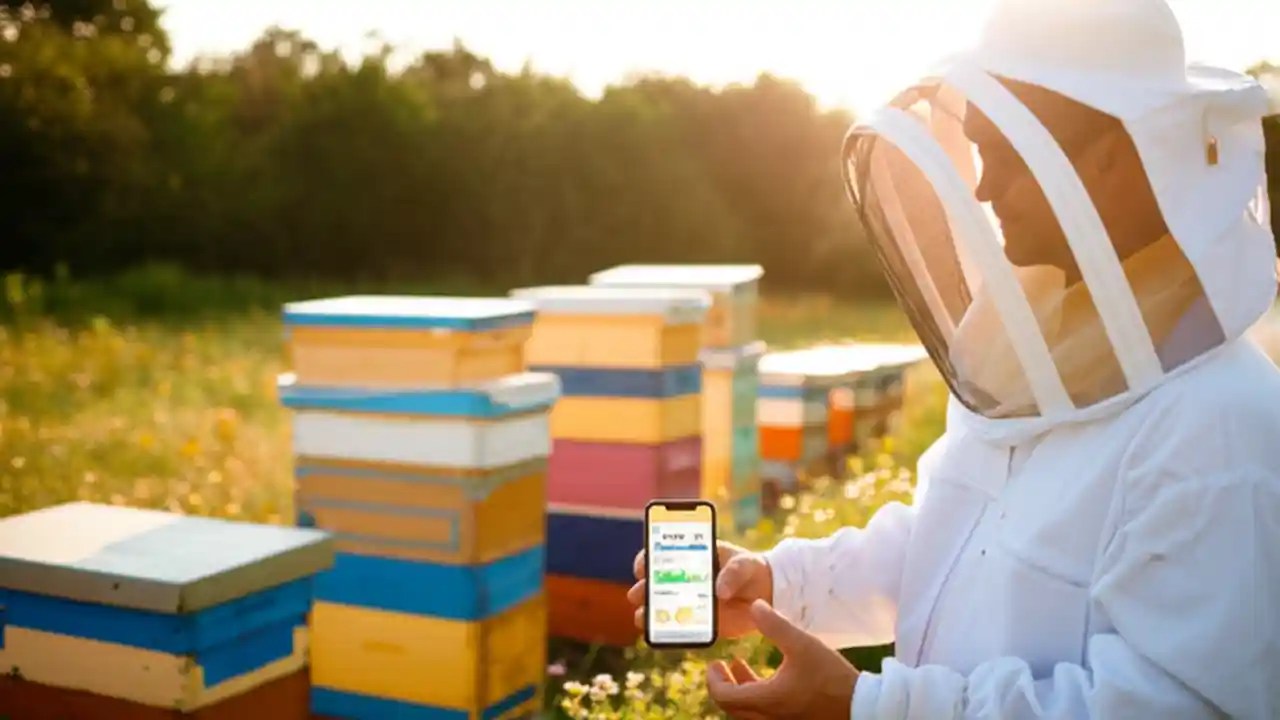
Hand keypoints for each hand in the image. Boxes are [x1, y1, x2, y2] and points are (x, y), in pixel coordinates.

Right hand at [627, 540, 772, 638]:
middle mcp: (682, 580)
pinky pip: (677, 629)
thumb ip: (733, 572)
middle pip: (652, 585)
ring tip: (644, 618)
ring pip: (659, 609)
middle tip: (639, 595)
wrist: (765, 593)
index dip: (646, 560)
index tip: (643, 567)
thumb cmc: (749, 569)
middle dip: (642, 589)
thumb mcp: (744, 563)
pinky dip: (668, 633)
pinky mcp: (697, 624)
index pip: (658, 555)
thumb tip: (720, 591)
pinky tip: (663, 635)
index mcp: (689, 557)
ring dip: (648, 613)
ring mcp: (688, 603)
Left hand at [707, 600, 858, 719]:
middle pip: (731, 707)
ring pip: (746, 712)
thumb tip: (754, 605)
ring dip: (738, 690)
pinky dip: (755, 696)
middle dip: (723, 685)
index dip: (713, 679)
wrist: (860, 705)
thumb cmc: (831, 676)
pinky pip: (761, 713)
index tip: (715, 662)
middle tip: (721, 665)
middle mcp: (768, 717)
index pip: (723, 696)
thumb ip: (776, 625)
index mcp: (767, 699)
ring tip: (738, 666)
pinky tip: (765, 678)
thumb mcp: (802, 644)